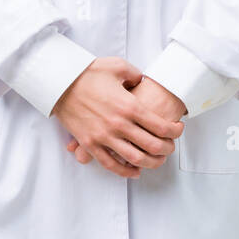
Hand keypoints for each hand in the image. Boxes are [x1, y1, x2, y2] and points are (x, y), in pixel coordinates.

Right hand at [50, 57, 184, 178]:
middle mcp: (119, 124)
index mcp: (128, 106)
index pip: (160, 126)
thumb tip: (142, 81)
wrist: (59, 83)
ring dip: (152, 162)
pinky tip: (135, 171)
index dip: (174, 131)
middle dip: (167, 148)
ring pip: (135, 158)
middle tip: (171, 146)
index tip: (178, 129)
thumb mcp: (117, 66)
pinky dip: (126, 171)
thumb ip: (135, 74)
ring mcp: (104, 137)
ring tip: (158, 160)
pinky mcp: (90, 144)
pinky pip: (111, 164)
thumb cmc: (87, 73)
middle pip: (152, 145)